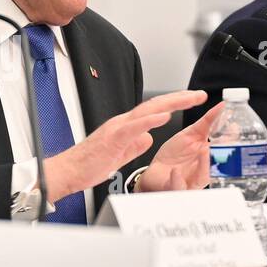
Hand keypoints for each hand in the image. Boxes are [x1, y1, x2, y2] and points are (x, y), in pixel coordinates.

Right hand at [44, 90, 211, 200]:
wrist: (68, 172)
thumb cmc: (88, 165)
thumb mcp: (119, 155)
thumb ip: (134, 145)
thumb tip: (148, 138)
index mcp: (125, 127)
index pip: (153, 110)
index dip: (173, 104)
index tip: (191, 100)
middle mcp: (122, 123)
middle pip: (155, 105)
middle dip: (179, 98)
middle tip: (199, 95)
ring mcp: (117, 128)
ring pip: (148, 110)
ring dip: (171, 103)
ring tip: (189, 98)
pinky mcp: (113, 139)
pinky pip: (134, 127)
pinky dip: (151, 120)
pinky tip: (165, 116)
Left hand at [136, 101, 226, 192]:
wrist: (156, 171)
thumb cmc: (176, 155)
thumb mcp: (192, 134)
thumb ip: (208, 122)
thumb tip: (222, 106)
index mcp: (211, 158)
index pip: (227, 151)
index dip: (233, 142)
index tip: (235, 130)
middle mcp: (205, 171)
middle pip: (219, 165)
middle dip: (223, 154)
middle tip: (224, 141)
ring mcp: (192, 182)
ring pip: (203, 177)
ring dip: (204, 165)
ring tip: (204, 151)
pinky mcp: (177, 189)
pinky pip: (178, 187)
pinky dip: (177, 180)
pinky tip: (176, 171)